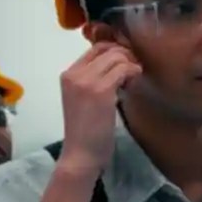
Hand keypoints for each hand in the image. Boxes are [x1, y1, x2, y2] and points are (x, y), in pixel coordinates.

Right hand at [57, 42, 142, 174]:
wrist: (81, 153)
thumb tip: (118, 61)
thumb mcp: (85, 98)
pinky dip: (133, 73)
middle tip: (132, 73)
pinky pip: (124, 69)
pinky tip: (132, 86)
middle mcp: (74, 74)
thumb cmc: (87, 130)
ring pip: (118, 56)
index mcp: (68, 74)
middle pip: (108, 49)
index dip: (116, 51)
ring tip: (131, 82)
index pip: (95, 48)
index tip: (127, 64)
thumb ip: (94, 78)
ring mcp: (86, 81)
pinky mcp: (101, 90)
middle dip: (125, 57)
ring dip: (131, 66)